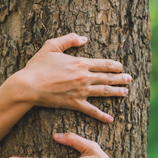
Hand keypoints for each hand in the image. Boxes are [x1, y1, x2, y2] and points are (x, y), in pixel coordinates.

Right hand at [11, 33, 131, 122]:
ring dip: (116, 92)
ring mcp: (81, 92)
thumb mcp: (51, 45)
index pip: (104, 64)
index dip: (115, 65)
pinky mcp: (75, 104)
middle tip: (129, 79)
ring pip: (104, 92)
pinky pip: (92, 110)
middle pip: (108, 78)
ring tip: (125, 92)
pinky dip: (102, 115)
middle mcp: (84, 77)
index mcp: (81, 63)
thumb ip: (69, 39)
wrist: (28, 85)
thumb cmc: (38, 65)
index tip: (120, 67)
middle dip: (120, 78)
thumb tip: (84, 38)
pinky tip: (110, 119)